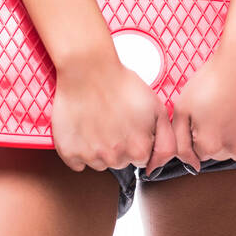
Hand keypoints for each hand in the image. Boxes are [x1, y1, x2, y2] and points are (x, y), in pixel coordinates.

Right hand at [51, 52, 177, 173]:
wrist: (89, 69)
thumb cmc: (121, 84)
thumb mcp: (157, 109)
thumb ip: (166, 142)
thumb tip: (156, 167)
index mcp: (139, 150)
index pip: (141, 159)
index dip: (136, 140)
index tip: (129, 125)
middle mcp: (116, 158)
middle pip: (120, 161)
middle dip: (118, 145)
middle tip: (112, 119)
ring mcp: (91, 157)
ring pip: (98, 162)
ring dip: (98, 148)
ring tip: (97, 120)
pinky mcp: (69, 152)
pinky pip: (76, 162)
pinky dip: (78, 149)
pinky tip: (83, 128)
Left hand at [170, 39, 235, 170]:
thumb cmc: (214, 78)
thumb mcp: (183, 105)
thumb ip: (180, 141)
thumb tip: (191, 166)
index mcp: (210, 145)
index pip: (201, 151)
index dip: (202, 131)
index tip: (208, 114)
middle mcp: (234, 150)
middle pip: (222, 153)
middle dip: (220, 136)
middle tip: (223, 109)